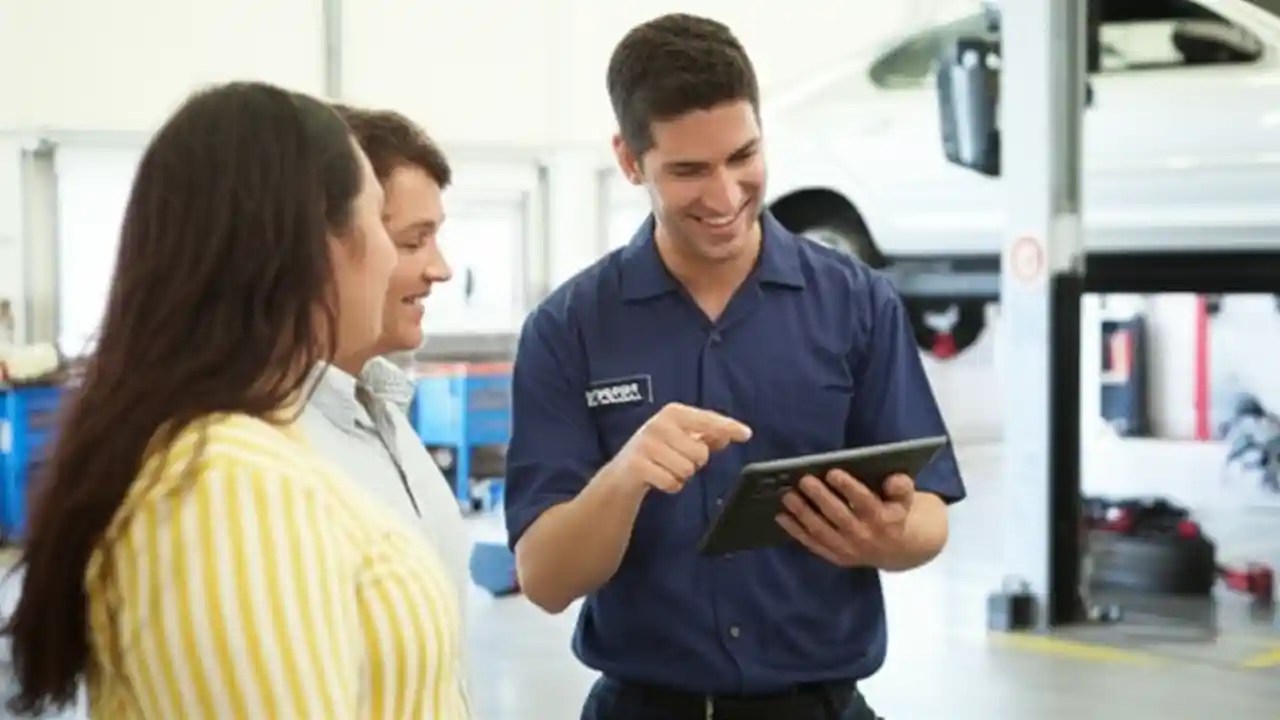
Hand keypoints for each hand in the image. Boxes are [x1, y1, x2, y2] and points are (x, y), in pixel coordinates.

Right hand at [606, 402, 752, 493]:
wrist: (622, 474)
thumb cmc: (657, 453)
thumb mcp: (682, 439)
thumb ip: (707, 435)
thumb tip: (728, 435)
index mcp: (673, 413)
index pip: (708, 419)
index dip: (728, 427)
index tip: (746, 434)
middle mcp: (659, 424)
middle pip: (701, 452)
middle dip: (695, 462)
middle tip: (679, 460)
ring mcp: (646, 444)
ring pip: (687, 469)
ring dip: (682, 475)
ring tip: (667, 469)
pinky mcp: (638, 465)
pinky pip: (672, 482)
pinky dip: (671, 486)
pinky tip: (660, 479)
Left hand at [776, 470, 915, 567]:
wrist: (897, 549)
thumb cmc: (894, 512)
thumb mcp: (906, 498)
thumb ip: (901, 487)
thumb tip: (893, 479)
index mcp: (883, 519)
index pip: (865, 501)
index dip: (849, 487)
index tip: (832, 472)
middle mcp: (864, 536)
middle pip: (838, 515)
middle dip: (820, 497)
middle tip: (803, 480)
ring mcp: (848, 549)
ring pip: (822, 530)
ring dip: (802, 513)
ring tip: (787, 496)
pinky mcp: (835, 557)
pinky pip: (812, 544)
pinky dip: (795, 531)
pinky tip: (780, 516)